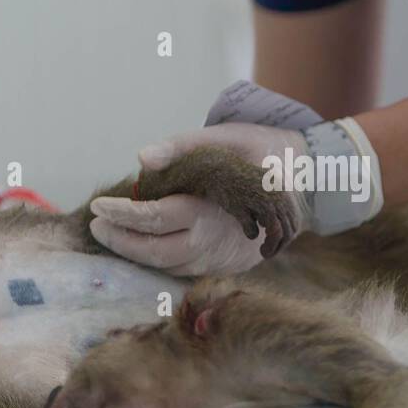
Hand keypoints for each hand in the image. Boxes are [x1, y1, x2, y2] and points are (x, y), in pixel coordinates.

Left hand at [89, 125, 310, 275]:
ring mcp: (222, 260)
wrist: (310, 181)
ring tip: (113, 234)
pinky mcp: (228, 266)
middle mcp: (215, 244)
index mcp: (211, 212)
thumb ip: (182, 146)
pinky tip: (144, 244)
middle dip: (120, 242)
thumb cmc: (263, 153)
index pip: (153, 219)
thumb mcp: (227, 138)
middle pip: (154, 254)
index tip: (97, 207)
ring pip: (168, 267)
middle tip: (96, 226)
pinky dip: (160, 259)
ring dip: (137, 253)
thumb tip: (141, 159)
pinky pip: (184, 269)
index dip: (120, 215)